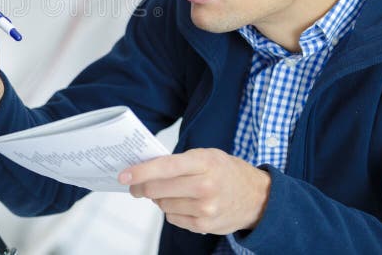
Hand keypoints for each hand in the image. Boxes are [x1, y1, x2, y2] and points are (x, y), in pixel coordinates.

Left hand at [118, 148, 270, 234]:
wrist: (258, 198)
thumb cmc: (227, 172)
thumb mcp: (207, 155)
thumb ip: (179, 161)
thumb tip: (144, 168)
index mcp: (205, 162)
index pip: (165, 167)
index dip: (141, 172)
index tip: (124, 175)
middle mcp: (205, 186)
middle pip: (158, 188)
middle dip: (140, 187)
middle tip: (134, 185)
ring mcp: (205, 208)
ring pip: (162, 204)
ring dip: (159, 198)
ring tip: (172, 191)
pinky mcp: (204, 225)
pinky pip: (172, 218)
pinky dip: (171, 210)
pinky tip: (183, 203)